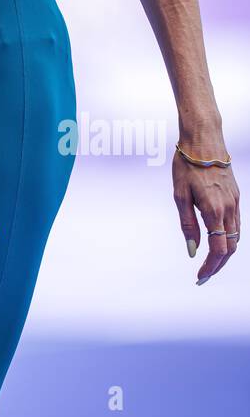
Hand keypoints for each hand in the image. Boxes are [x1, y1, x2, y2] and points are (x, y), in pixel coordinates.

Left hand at [173, 131, 239, 283]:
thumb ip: (187, 225)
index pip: (218, 250)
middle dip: (218, 265)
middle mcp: (229, 209)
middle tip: (204, 276)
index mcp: (214, 210)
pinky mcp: (236, 196)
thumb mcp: (180, 195)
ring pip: (236, 236)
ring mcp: (235, 202)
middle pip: (230, 247)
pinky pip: (236, 223)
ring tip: (210, 263)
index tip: (200, 276)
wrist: (204, 140)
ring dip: (225, 253)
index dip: (210, 267)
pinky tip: (218, 240)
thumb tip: (192, 252)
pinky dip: (229, 237)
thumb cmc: (187, 165)